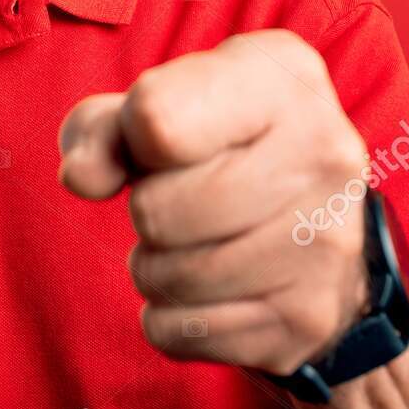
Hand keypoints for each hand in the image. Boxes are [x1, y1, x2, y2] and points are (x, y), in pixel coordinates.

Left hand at [58, 30, 370, 376]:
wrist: (312, 221)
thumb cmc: (214, 146)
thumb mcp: (155, 107)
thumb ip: (100, 129)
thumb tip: (81, 177)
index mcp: (282, 76)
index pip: (153, 121)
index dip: (133, 139)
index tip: (162, 141)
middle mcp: (324, 150)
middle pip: (157, 211)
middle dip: (146, 210)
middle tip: (179, 199)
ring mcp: (327, 240)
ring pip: (170, 278)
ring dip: (155, 268)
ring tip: (193, 241)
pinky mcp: (310, 314)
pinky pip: (183, 333)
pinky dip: (172, 318)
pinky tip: (209, 288)